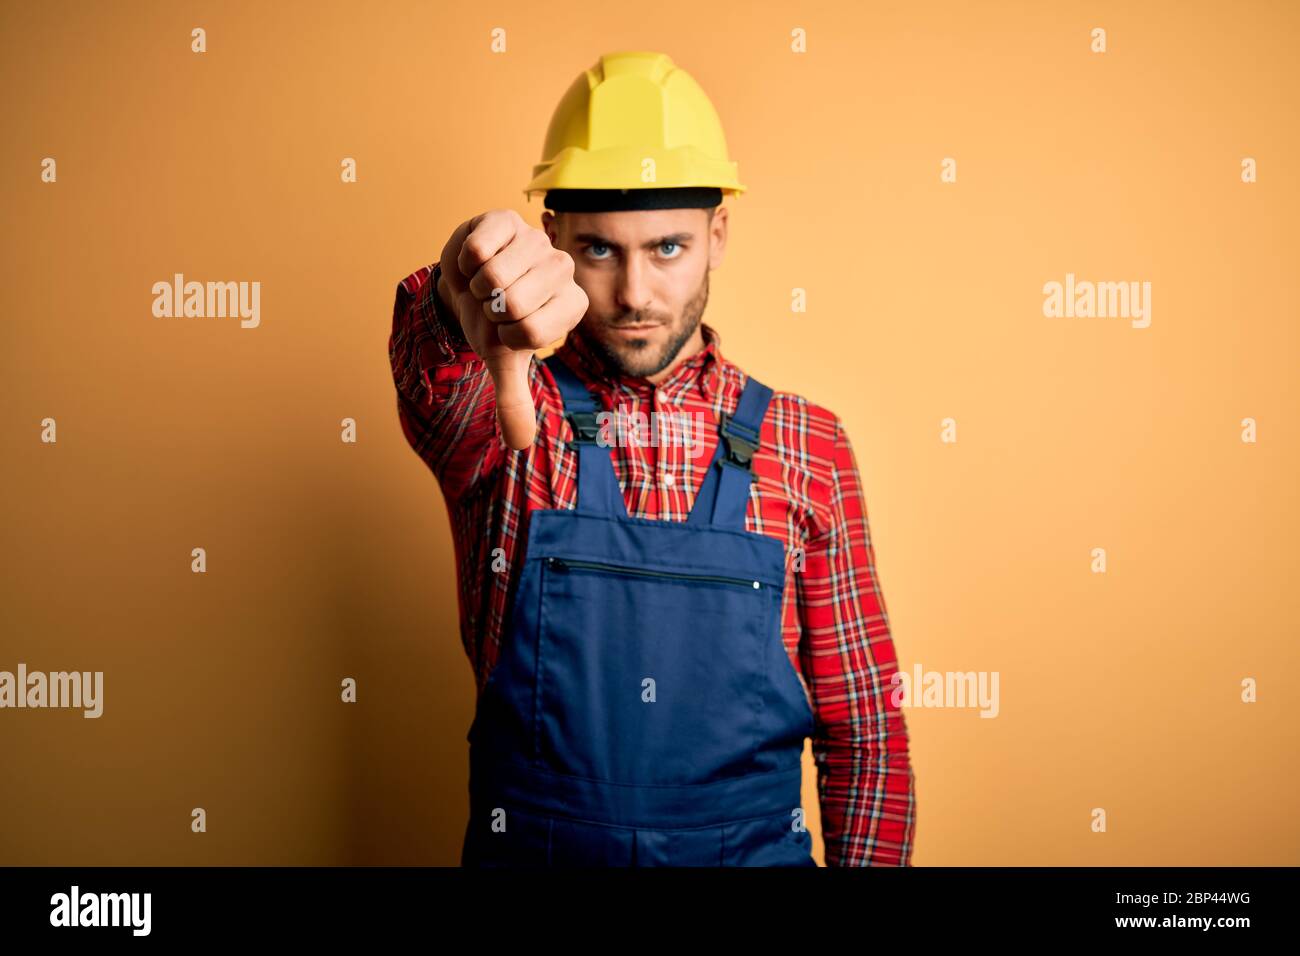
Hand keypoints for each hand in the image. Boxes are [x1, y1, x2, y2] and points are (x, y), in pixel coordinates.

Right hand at [436, 210, 588, 449]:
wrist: (468, 282)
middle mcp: (563, 269)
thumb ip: (514, 401)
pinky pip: (477, 248)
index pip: (532, 331)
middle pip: (513, 303)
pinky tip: (474, 261)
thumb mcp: (503, 361)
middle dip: (488, 310)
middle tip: (492, 304)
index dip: (505, 335)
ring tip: (483, 284)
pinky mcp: (506, 220)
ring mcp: (536, 240)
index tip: (506, 328)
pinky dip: (463, 262)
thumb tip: (519, 444)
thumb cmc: (493, 321)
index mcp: (572, 305)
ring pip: (493, 276)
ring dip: (474, 286)